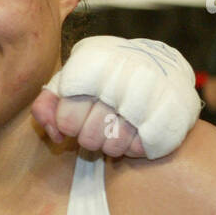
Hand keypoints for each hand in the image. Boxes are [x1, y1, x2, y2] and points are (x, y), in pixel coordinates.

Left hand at [38, 36, 200, 158]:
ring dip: (110, 142)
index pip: (66, 119)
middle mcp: (121, 79)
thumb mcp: (71, 76)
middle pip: (87, 138)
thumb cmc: (105, 75)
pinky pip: (137, 150)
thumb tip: (55, 135)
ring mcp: (147, 99)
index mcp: (93, 65)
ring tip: (117, 124)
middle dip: (88, 134)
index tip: (81, 108)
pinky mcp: (167, 118)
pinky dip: (132, 145)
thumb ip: (48, 102)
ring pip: (112, 148)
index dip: (69, 121)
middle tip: (99, 120)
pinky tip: (135, 128)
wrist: (161, 64)